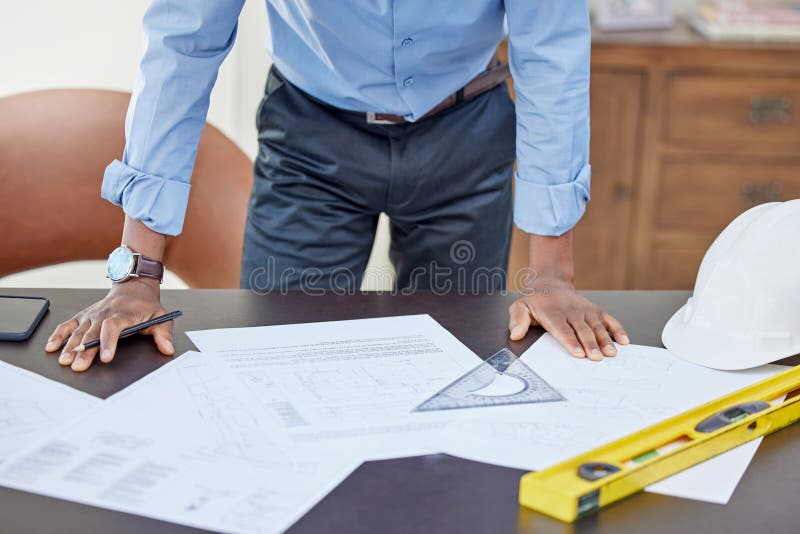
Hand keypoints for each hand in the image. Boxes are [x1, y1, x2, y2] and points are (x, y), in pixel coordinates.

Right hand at [44, 278, 173, 371]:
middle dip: (85, 351)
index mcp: (124, 314)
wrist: (133, 288)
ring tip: (65, 361)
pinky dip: (59, 335)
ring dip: (70, 346)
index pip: (113, 328)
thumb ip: (164, 334)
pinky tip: (52, 347)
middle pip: (92, 333)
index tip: (106, 357)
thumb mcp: (161, 317)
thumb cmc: (146, 305)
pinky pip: (68, 325)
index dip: (108, 342)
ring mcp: (92, 314)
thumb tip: (168, 349)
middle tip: (79, 366)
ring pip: (79, 331)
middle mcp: (105, 314)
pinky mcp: (84, 315)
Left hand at [508, 277, 628, 360]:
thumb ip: (517, 321)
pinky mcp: (596, 311)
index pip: (562, 329)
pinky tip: (624, 341)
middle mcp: (571, 312)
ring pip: (597, 326)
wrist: (550, 284)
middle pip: (582, 330)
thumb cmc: (535, 302)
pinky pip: (609, 320)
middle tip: (596, 357)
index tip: (577, 353)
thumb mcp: (520, 308)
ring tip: (612, 353)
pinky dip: (618, 329)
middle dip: (590, 344)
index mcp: (553, 314)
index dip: (570, 341)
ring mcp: (585, 311)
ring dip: (605, 340)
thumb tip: (515, 333)